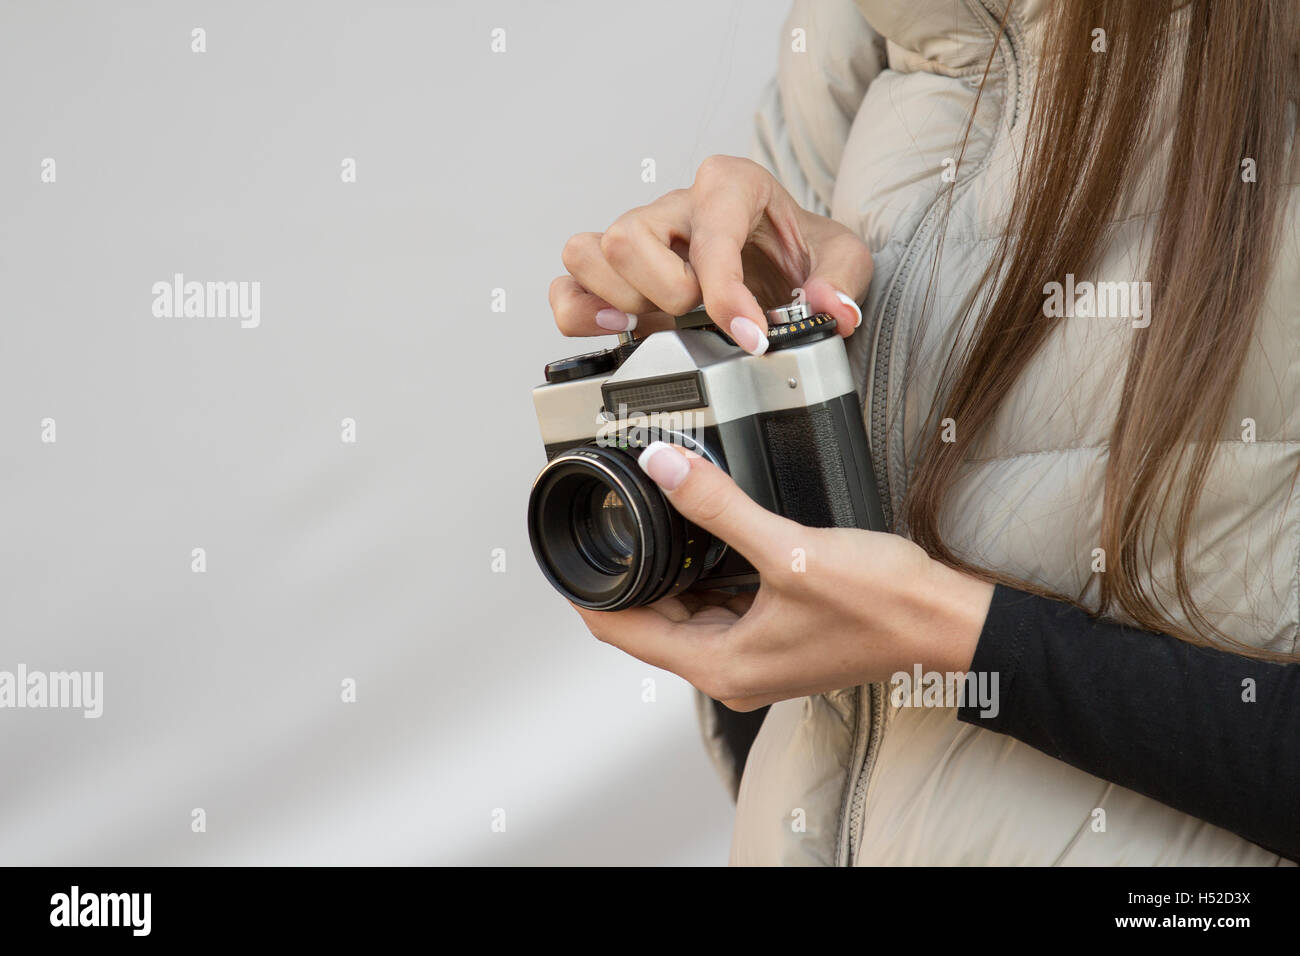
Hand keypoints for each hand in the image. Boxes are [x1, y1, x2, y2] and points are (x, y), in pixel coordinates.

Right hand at [549, 155, 872, 353]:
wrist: (783, 266)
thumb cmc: (799, 253)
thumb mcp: (844, 256)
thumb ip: (843, 279)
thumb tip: (827, 308)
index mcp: (729, 185)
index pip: (709, 229)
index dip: (725, 290)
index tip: (751, 334)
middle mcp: (675, 207)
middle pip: (628, 235)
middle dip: (666, 292)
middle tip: (701, 318)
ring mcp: (639, 239)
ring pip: (587, 253)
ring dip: (622, 301)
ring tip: (663, 322)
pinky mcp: (615, 278)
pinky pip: (567, 287)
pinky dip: (581, 315)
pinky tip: (619, 331)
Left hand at [571, 442, 994, 711]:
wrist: (946, 622)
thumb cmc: (882, 603)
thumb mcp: (790, 548)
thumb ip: (718, 506)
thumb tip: (663, 468)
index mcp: (721, 664)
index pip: (624, 633)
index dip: (587, 595)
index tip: (566, 558)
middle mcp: (732, 670)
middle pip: (651, 622)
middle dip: (630, 573)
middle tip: (615, 516)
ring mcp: (756, 657)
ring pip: (687, 612)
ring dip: (670, 570)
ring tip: (655, 517)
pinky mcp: (778, 638)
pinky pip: (721, 606)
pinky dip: (707, 574)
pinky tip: (710, 535)